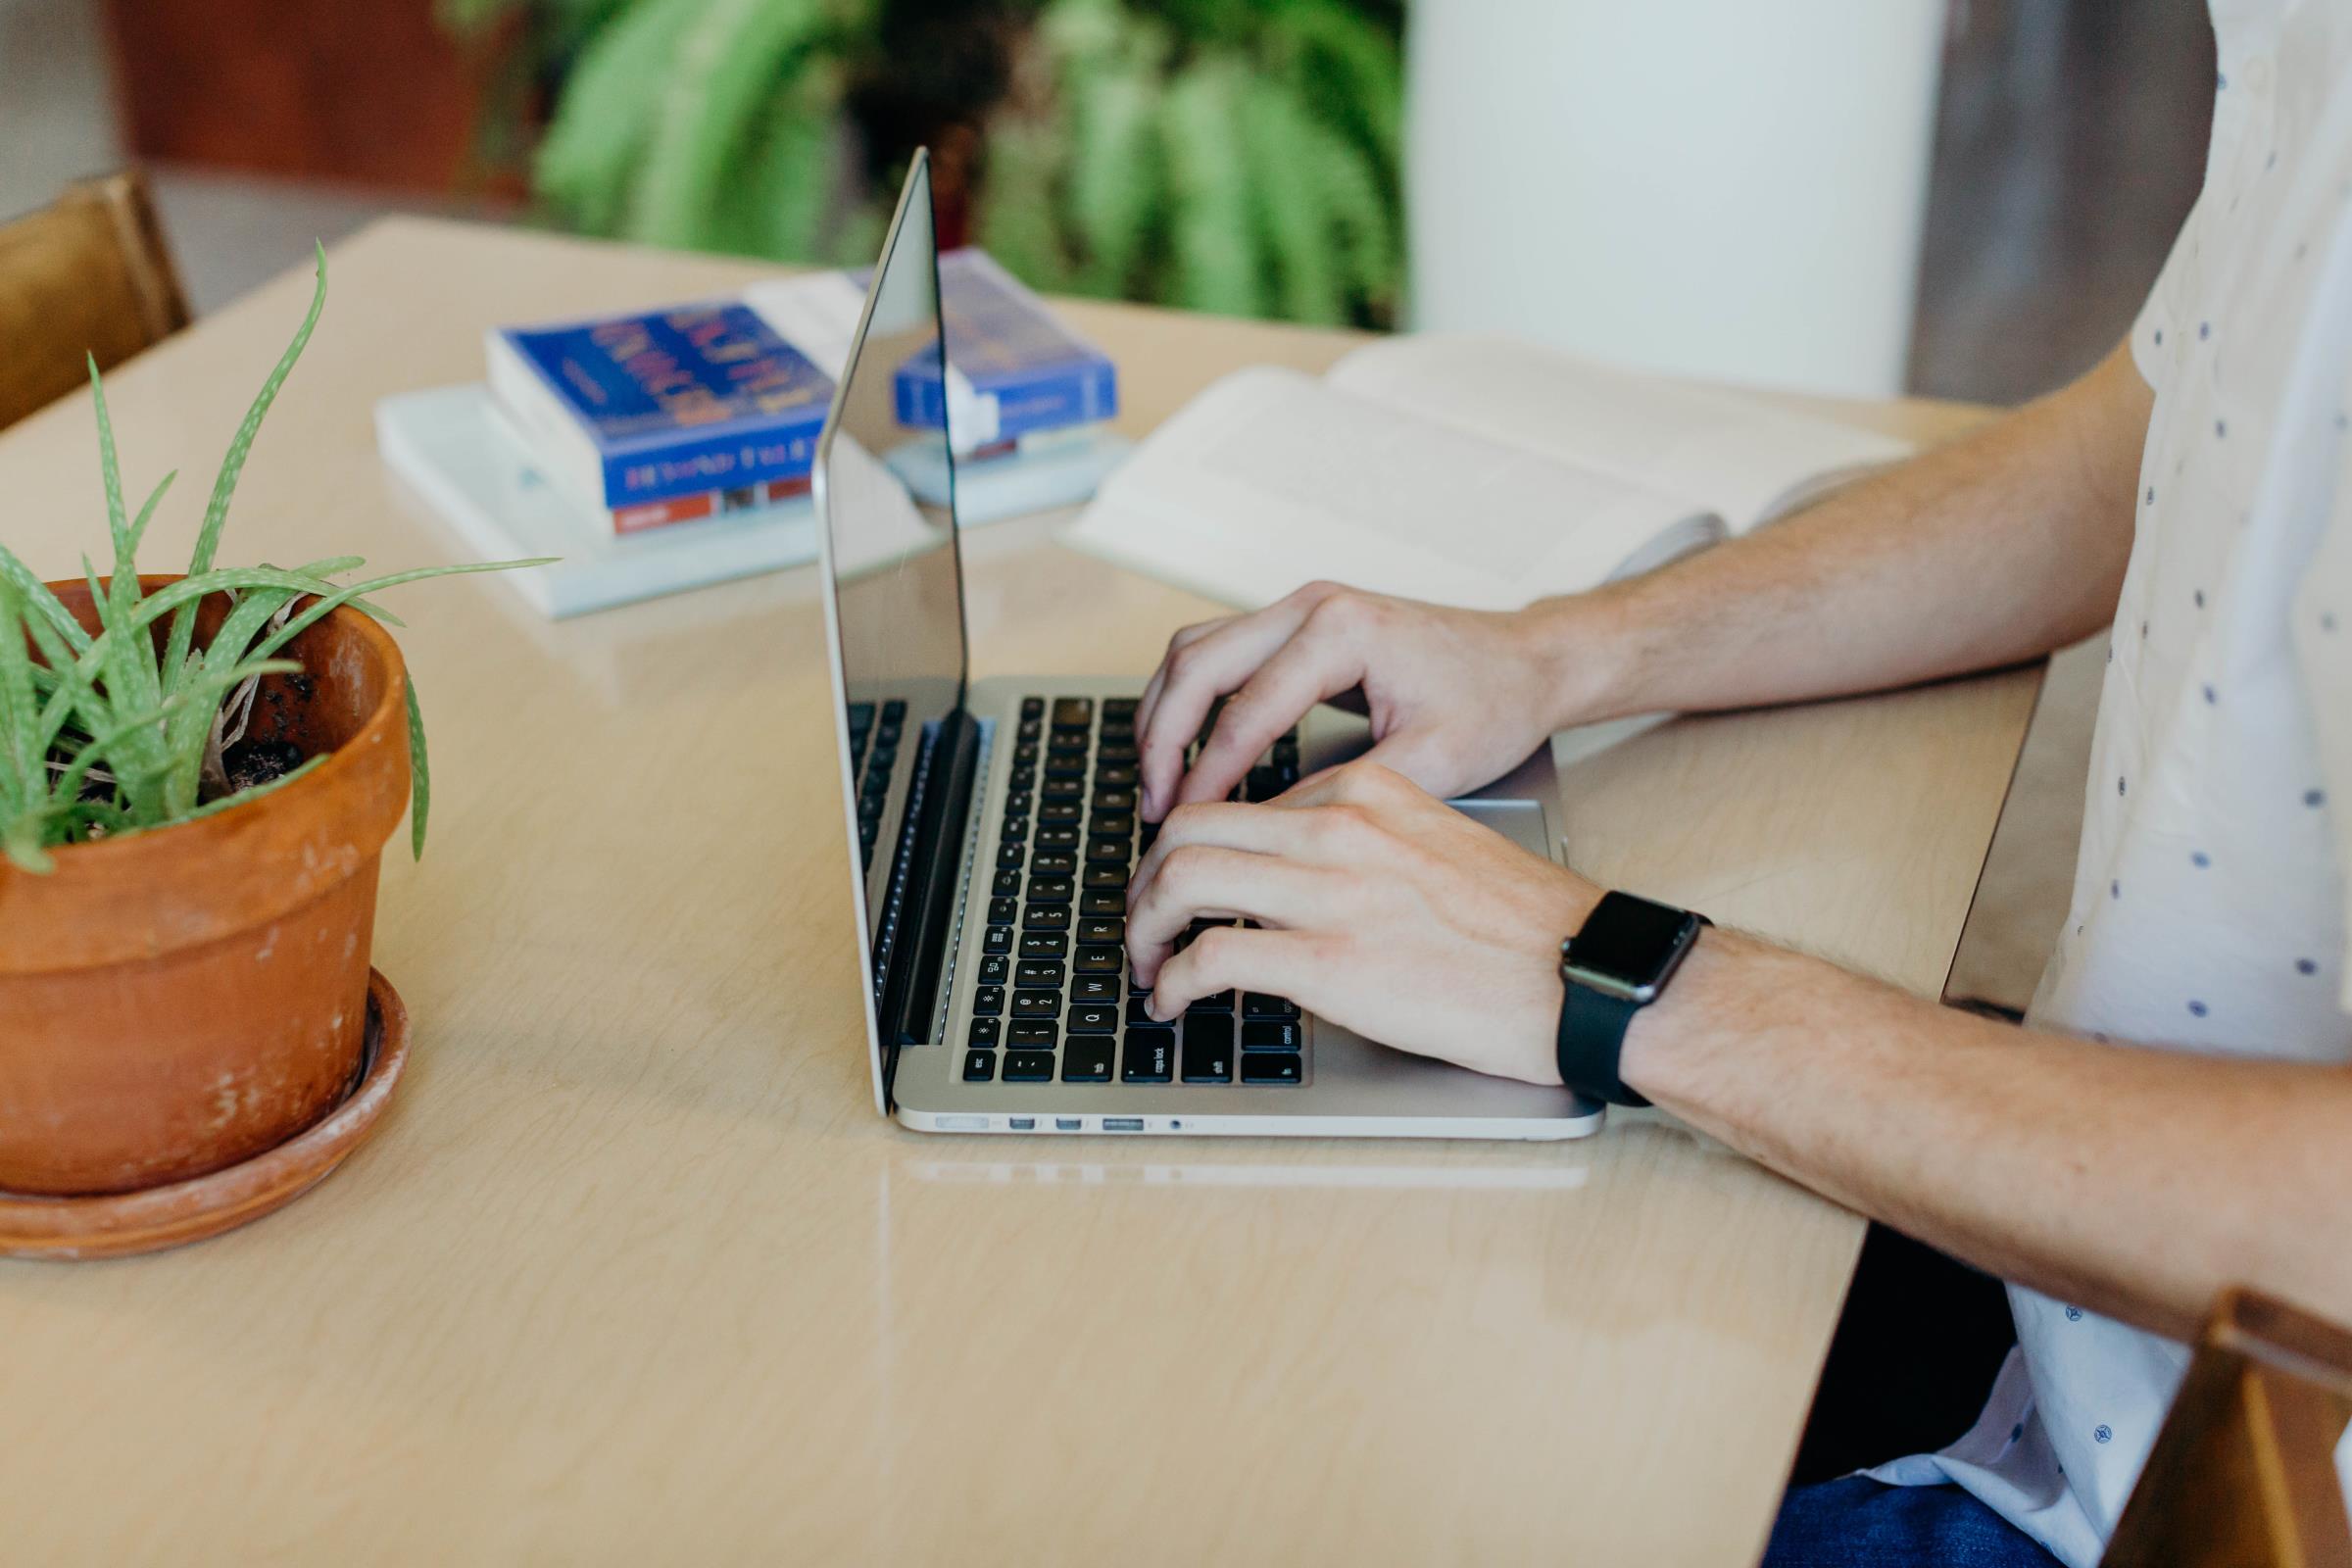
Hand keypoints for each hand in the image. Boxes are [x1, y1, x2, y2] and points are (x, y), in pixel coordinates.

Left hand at [1124, 760, 1601, 1085]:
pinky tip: (1172, 1003)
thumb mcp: (1430, 848)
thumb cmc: (1519, 929)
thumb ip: (1359, 847)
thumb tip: (1288, 879)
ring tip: (1145, 965)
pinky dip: (1171, 983)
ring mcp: (1330, 892)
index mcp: (1363, 793)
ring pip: (1179, 881)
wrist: (1583, 975)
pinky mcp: (1330, 963)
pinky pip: (1210, 958)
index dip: (1191, 852)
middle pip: (1187, 828)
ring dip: (1141, 928)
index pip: (1238, 804)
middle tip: (1141, 924)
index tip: (1180, 891)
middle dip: (1144, 881)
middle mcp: (1337, 828)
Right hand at [1134, 581, 1592, 821]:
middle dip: (1163, 737)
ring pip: (1195, 650)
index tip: (1184, 824)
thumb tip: (1270, 832)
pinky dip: (1189, 699)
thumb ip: (1348, 794)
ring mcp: (1301, 608)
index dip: (1208, 773)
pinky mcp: (1298, 626)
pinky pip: (1218, 653)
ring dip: (1165, 713)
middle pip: (1197, 662)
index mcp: (1343, 631)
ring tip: (1156, 781)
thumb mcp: (1433, 762)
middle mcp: (1312, 606)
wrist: (1528, 662)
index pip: (1247, 708)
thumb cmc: (1493, 702)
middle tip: (1154, 803)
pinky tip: (1184, 749)